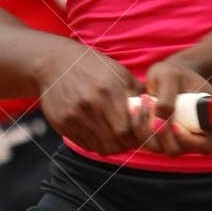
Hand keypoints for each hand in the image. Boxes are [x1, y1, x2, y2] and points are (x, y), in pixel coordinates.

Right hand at [36, 41, 147, 155]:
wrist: (55, 63)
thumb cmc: (93, 67)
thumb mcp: (118, 72)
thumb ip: (136, 92)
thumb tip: (156, 111)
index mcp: (109, 90)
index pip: (128, 128)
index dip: (137, 136)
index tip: (140, 133)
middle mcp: (91, 104)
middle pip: (115, 142)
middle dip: (126, 144)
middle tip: (129, 139)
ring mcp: (74, 115)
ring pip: (100, 147)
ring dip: (111, 146)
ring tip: (115, 137)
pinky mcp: (62, 123)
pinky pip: (85, 144)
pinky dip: (95, 143)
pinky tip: (99, 133)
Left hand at [141, 55, 211, 156]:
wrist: (169, 74)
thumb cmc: (175, 73)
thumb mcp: (170, 78)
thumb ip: (166, 101)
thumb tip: (158, 125)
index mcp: (209, 123)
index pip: (205, 146)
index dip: (189, 140)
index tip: (175, 124)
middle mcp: (193, 137)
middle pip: (176, 150)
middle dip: (160, 131)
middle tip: (151, 103)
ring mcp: (175, 140)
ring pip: (158, 148)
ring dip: (146, 127)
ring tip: (144, 100)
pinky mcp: (159, 139)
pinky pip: (145, 141)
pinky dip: (138, 126)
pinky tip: (137, 107)